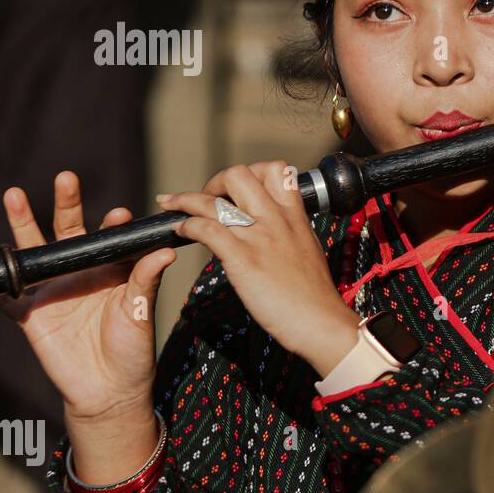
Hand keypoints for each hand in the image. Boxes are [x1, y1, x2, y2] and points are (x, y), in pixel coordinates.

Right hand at [0, 171, 172, 482]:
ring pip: (32, 252)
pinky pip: (4, 295)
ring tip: (15, 196)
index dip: (112, 224)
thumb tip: (166, 250)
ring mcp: (52, 290)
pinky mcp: (30, 315)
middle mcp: (80, 273)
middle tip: (67, 178)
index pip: (109, 237)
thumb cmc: (133, 349)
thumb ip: (146, 280)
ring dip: (22, 225)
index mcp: (110, 270)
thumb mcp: (141, 312)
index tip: (119, 213)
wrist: (108, 390)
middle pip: (68, 231)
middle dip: (66, 204)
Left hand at [157, 160, 358, 376]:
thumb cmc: (314, 295)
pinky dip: (187, 226)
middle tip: (208, 199)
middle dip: (216, 181)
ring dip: (186, 199)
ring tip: (172, 204)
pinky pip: (206, 229)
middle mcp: (276, 220)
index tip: (239, 189)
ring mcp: (259, 238)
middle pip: (240, 174)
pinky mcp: (243, 259)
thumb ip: (288, 234)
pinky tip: (180, 232)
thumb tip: (268, 231)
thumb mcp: (307, 250)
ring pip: (214, 200)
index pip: (276, 170)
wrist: (321, 322)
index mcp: (295, 217)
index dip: (252, 172)